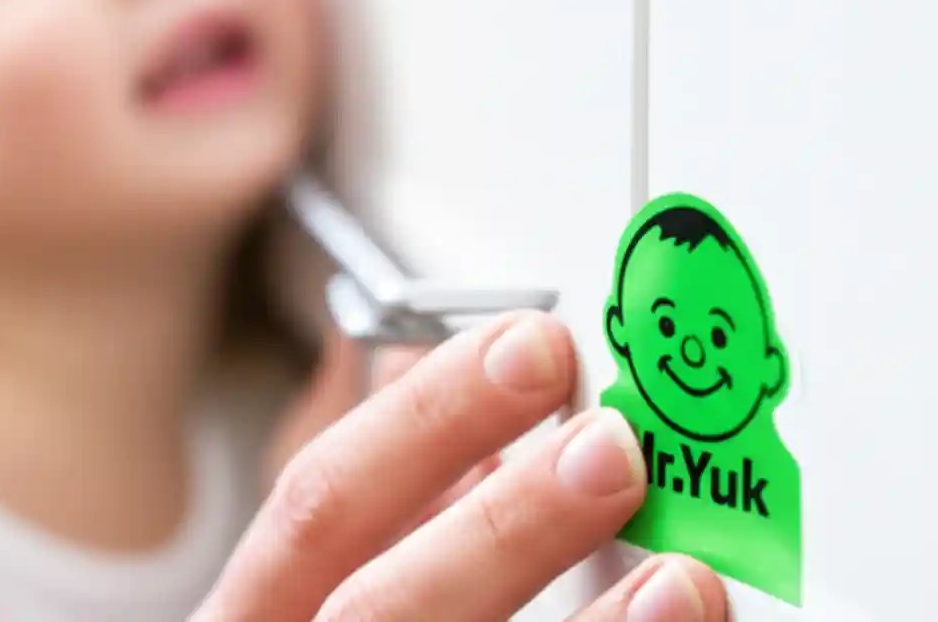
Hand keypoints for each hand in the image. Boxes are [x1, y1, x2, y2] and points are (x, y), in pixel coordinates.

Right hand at [197, 312, 726, 620]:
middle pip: (381, 609)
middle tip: (613, 448)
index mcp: (262, 606)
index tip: (531, 346)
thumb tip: (446, 359)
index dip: (425, 419)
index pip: (319, 501)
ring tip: (680, 576)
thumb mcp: (335, 561)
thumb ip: (394, 477)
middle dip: (505, 524)